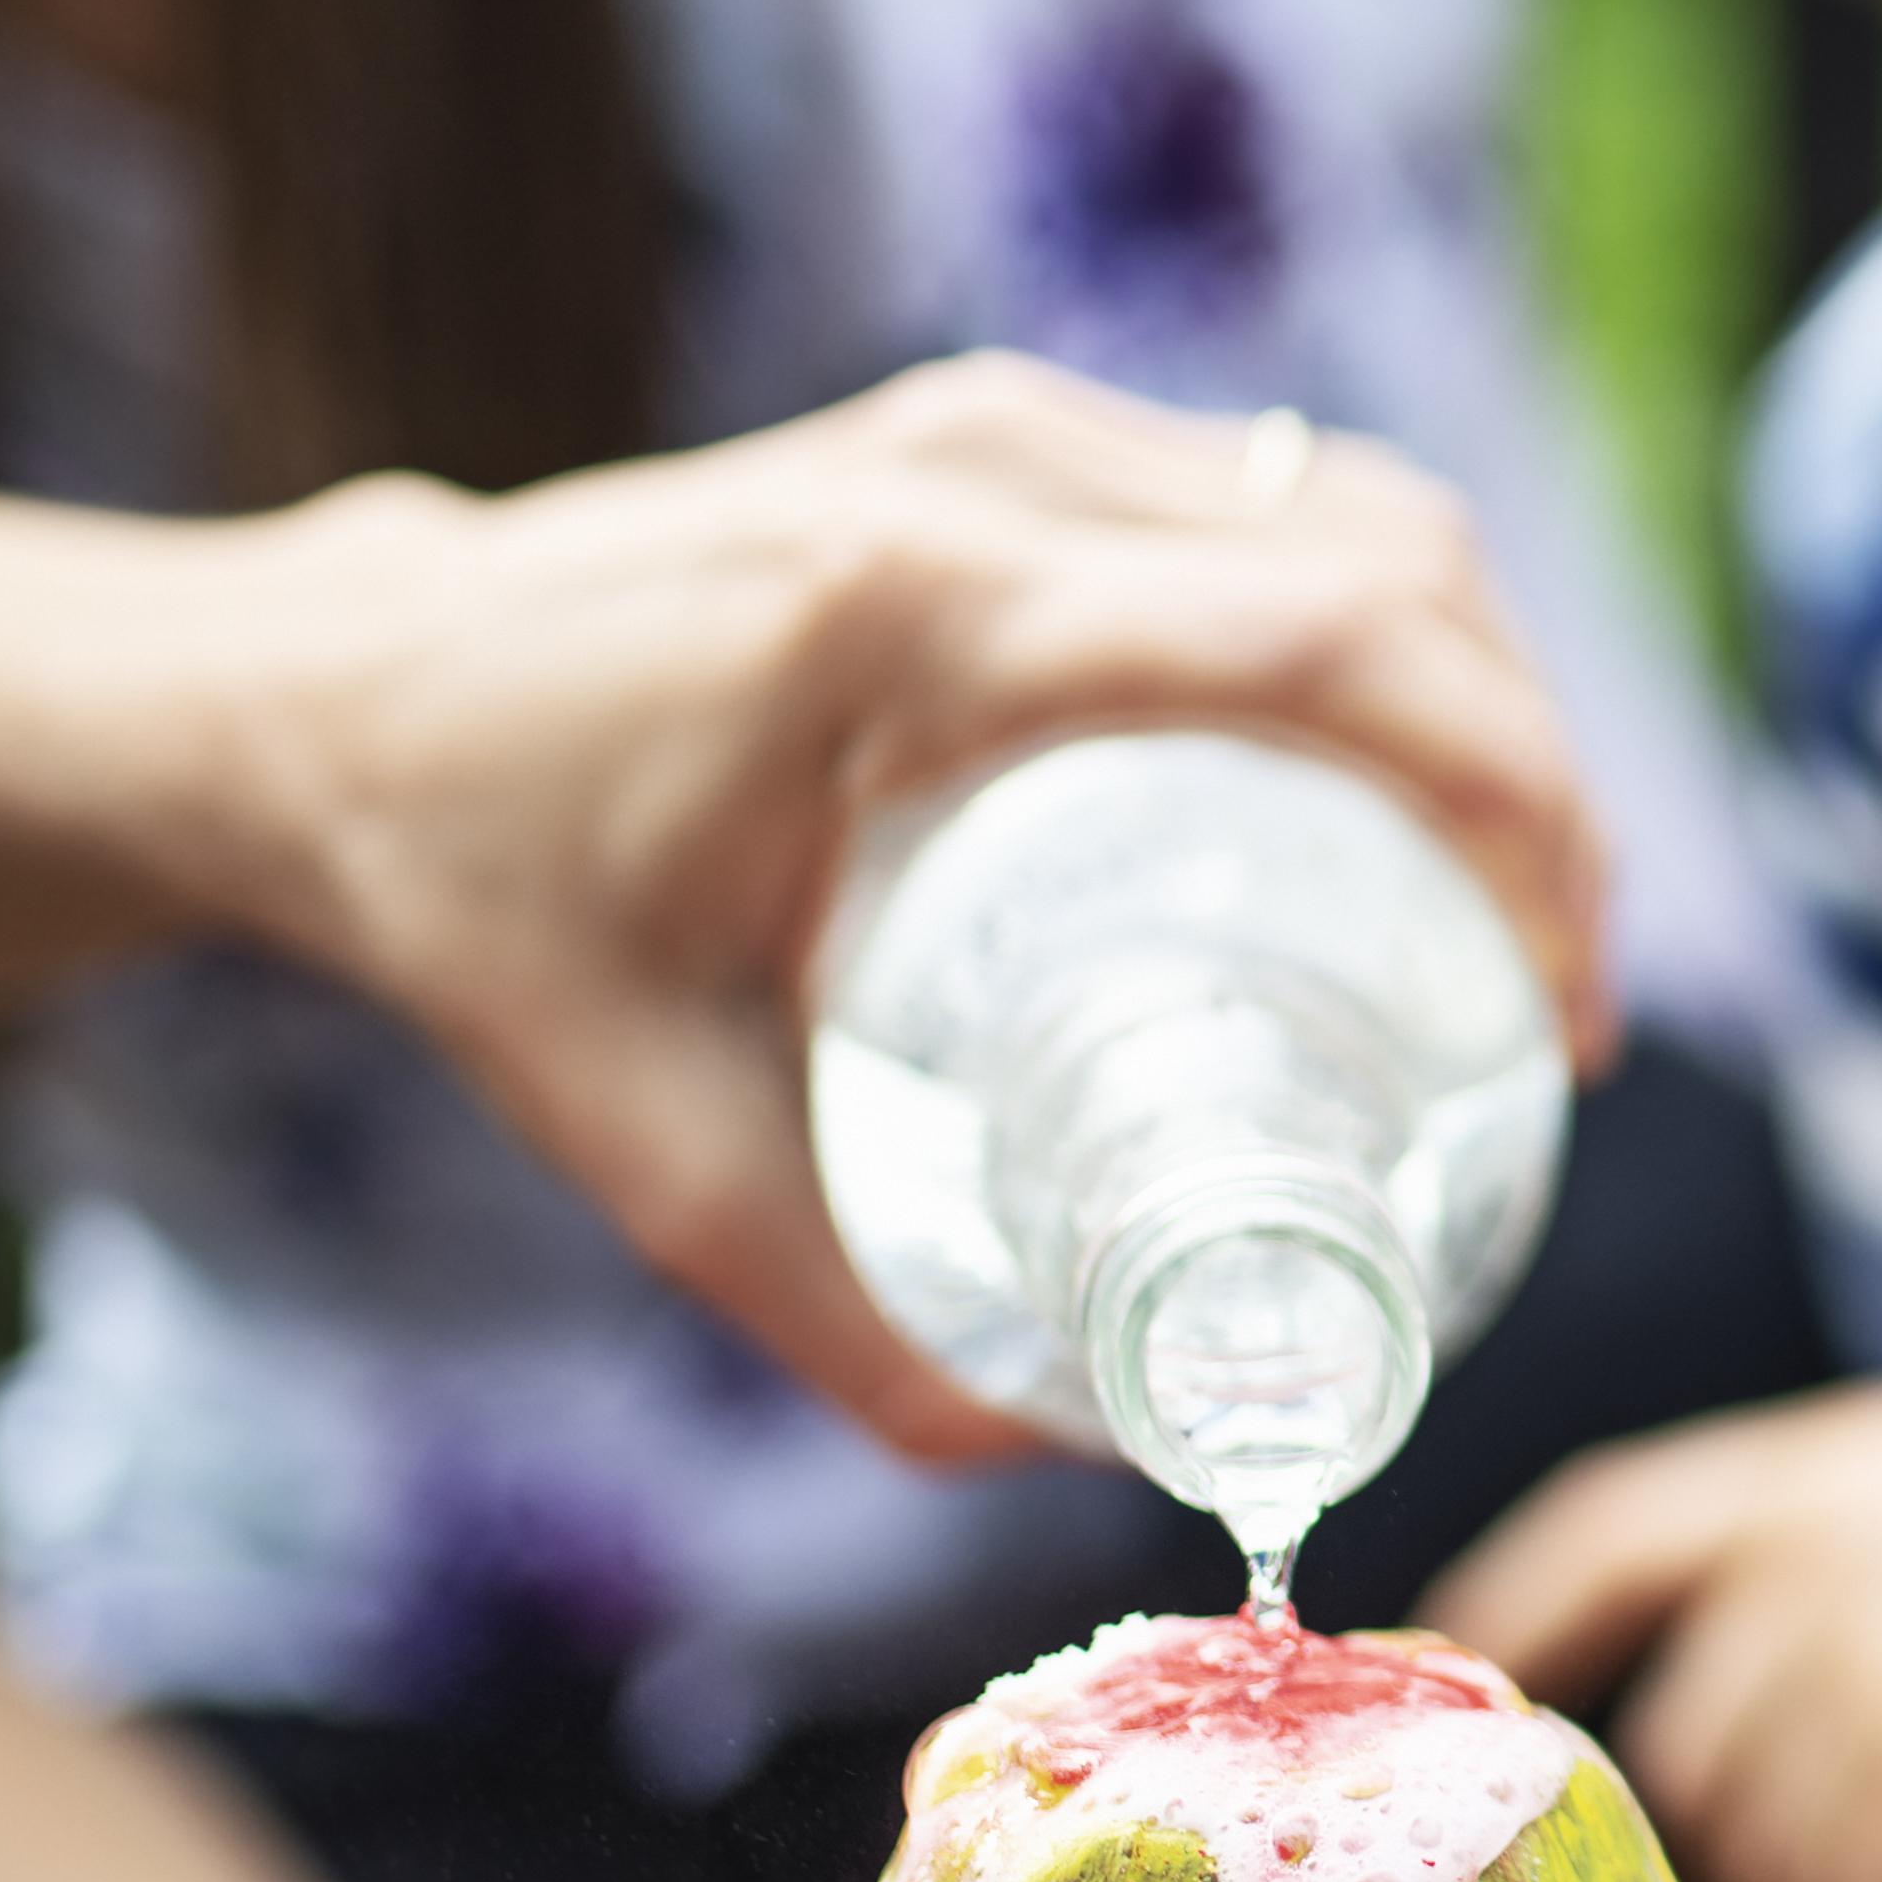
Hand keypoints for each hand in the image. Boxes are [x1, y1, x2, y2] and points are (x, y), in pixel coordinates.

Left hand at [185, 360, 1614, 1464]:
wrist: (322, 702)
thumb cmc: (478, 903)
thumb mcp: (647, 1139)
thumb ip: (842, 1319)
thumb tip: (1054, 1455)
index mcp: (914, 624)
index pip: (1328, 649)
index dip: (1516, 812)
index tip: (1559, 1001)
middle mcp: (977, 479)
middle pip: (1388, 564)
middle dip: (1534, 773)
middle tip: (1548, 997)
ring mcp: (985, 427)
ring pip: (1348, 508)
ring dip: (1474, 688)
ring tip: (1495, 902)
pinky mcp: (982, 434)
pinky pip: (1260, 499)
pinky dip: (1372, 625)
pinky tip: (1379, 785)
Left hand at [1429, 1383, 1881, 1881]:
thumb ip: (1860, 1599)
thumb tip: (1752, 1764)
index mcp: (1837, 1468)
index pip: (1603, 1538)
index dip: (1513, 1621)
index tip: (1462, 1693)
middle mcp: (1815, 1553)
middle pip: (1690, 1759)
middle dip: (1783, 1839)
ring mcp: (1864, 1661)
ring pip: (1793, 1861)